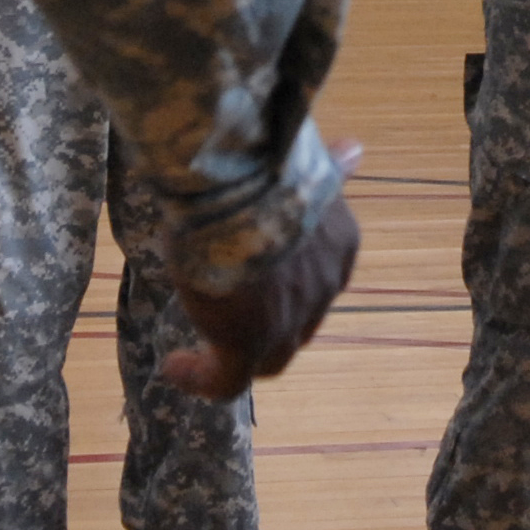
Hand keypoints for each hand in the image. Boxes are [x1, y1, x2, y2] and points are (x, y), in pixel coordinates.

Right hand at [159, 145, 361, 401]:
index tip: (266, 279)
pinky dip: (201, 378)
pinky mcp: (246, 343)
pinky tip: (174, 368)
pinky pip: (226, 380)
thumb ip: (328, 169)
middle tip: (237, 315)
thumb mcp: (305, 163)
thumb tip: (354, 150)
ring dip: (239, 355)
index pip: (321, 280)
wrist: (242, 187)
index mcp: (338, 244)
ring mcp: (287, 320)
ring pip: (269, 356)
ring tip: (203, 353)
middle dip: (273, 324)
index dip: (295, 285)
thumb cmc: (267, 163)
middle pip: (299, 323)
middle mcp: (322, 287)